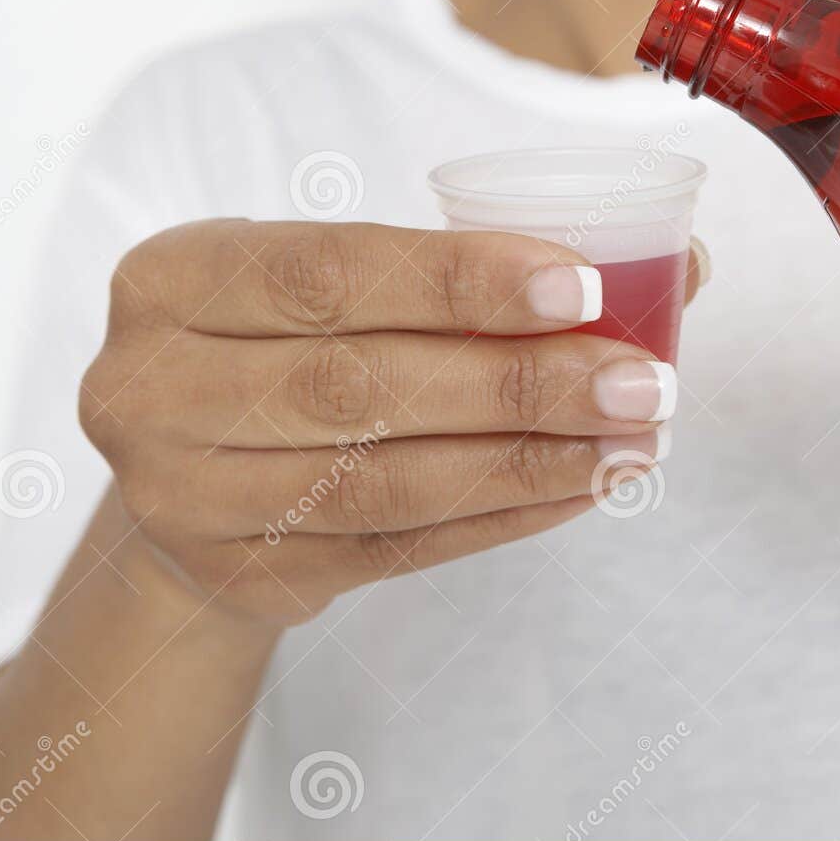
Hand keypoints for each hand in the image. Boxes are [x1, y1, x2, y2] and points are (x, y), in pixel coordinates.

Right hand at [80, 219, 698, 624]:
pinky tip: (582, 487)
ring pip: (385, 483)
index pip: (327, 272)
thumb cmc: (294, 343)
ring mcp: (186, 496)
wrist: (194, 469)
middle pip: (361, 386)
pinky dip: (505, 516)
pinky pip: (398, 550)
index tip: (586, 289)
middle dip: (522, 385)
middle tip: (644, 384)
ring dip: (531, 464)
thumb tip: (686, 267)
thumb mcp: (342, 283)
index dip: (460, 281)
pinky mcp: (244, 573)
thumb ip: (482, 270)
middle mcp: (153, 387)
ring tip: (634, 445)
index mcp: (176, 277)